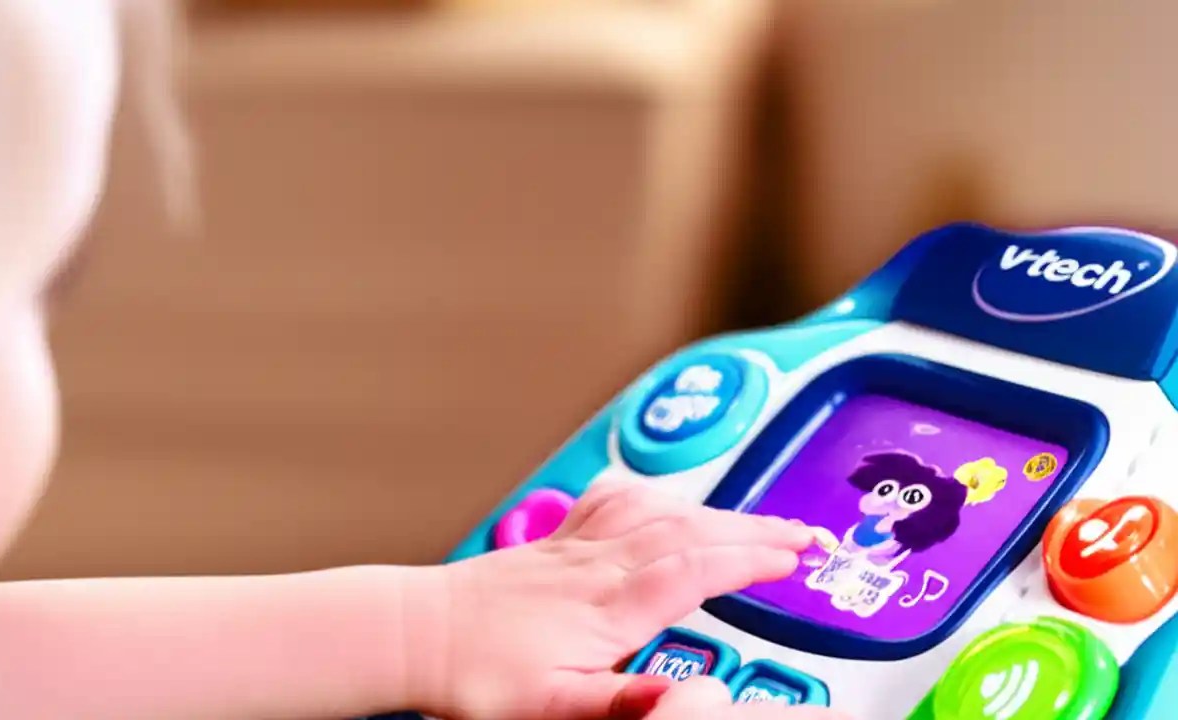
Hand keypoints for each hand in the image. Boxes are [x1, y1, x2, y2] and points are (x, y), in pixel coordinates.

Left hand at [415, 479, 840, 719]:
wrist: (421, 634)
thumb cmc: (479, 675)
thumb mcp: (552, 707)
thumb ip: (620, 699)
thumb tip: (680, 696)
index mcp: (607, 603)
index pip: (696, 566)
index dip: (753, 557)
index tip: (798, 557)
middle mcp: (599, 563)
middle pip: (693, 529)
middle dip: (758, 529)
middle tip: (809, 536)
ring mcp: (580, 544)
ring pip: (664, 509)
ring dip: (720, 511)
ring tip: (761, 520)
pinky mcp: (562, 539)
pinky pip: (618, 498)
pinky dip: (656, 493)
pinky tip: (666, 497)